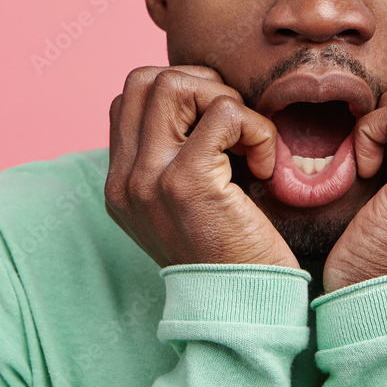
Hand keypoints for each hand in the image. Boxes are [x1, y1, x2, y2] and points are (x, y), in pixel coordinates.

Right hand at [105, 66, 298, 268]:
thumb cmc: (231, 248)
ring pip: (175, 84)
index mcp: (122, 182)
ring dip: (226, 101)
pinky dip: (256, 128)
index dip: (181, 93)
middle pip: (146, 79)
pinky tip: (264, 166)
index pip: (131, 96)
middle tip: (234, 127)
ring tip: (248, 143)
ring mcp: (149, 179)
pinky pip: (223, 113)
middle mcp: (125, 179)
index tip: (217, 127)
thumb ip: (175, 155)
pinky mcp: (186, 183)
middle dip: (202, 86)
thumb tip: (202, 95)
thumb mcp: (187, 201)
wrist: (244, 307)